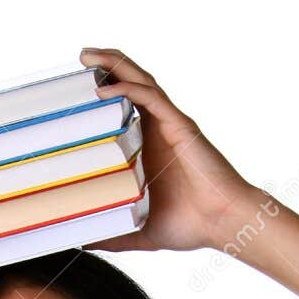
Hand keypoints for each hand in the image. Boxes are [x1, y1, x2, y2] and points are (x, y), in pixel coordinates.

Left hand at [77, 48, 261, 254]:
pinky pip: (151, 98)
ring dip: (114, 65)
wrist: (224, 223)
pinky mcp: (180, 126)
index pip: (122, 109)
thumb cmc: (189, 226)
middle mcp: (158, 129)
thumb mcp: (138, 231)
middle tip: (80, 56)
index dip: (102, 92)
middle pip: (130, 86)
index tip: (74, 88)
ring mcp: (169, 125)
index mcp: (148, 146)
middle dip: (105, 67)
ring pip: (140, 82)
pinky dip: (128, 89)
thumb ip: (111, 234)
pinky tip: (106, 88)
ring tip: (87, 55)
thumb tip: (81, 242)